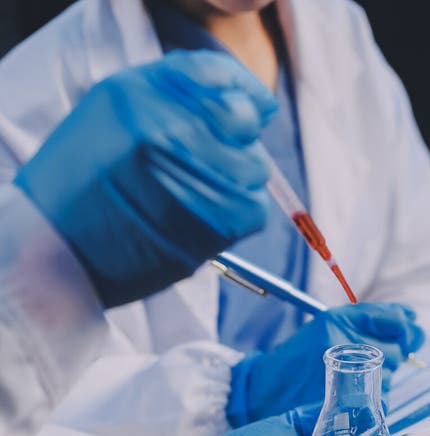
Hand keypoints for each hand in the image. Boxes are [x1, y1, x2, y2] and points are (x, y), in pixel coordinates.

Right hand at [15, 50, 277, 307]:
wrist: (59, 250)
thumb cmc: (82, 185)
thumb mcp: (111, 114)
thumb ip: (169, 98)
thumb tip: (243, 104)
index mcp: (141, 93)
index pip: (220, 77)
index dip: (240, 96)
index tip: (245, 112)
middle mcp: (169, 128)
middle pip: (242, 120)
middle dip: (236, 140)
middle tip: (212, 163)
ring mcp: (193, 174)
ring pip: (255, 168)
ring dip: (236, 182)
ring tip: (197, 197)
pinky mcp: (213, 221)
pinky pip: (253, 209)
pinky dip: (236, 215)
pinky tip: (203, 220)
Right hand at [227, 303, 424, 426]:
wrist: (261, 393)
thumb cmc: (296, 361)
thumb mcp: (326, 328)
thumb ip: (369, 319)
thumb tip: (411, 319)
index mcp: (338, 322)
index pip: (394, 320)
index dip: (407, 328)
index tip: (410, 332)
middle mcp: (343, 345)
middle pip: (397, 350)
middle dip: (395, 355)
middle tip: (372, 362)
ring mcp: (346, 374)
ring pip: (389, 376)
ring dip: (380, 378)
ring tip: (351, 380)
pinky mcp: (348, 404)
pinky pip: (380, 400)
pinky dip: (372, 399)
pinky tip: (349, 397)